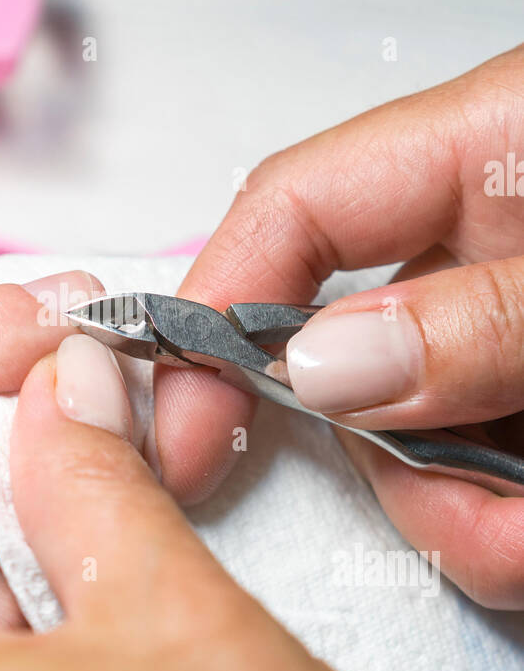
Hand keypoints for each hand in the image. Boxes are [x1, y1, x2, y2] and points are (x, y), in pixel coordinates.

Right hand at [154, 43, 523, 608]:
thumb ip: (478, 312)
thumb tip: (323, 368)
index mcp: (484, 148)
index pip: (293, 206)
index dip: (214, 310)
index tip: (180, 431)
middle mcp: (481, 237)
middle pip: (352, 352)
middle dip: (387, 461)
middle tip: (466, 520)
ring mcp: (503, 323)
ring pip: (419, 434)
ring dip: (461, 511)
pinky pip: (485, 469)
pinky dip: (503, 522)